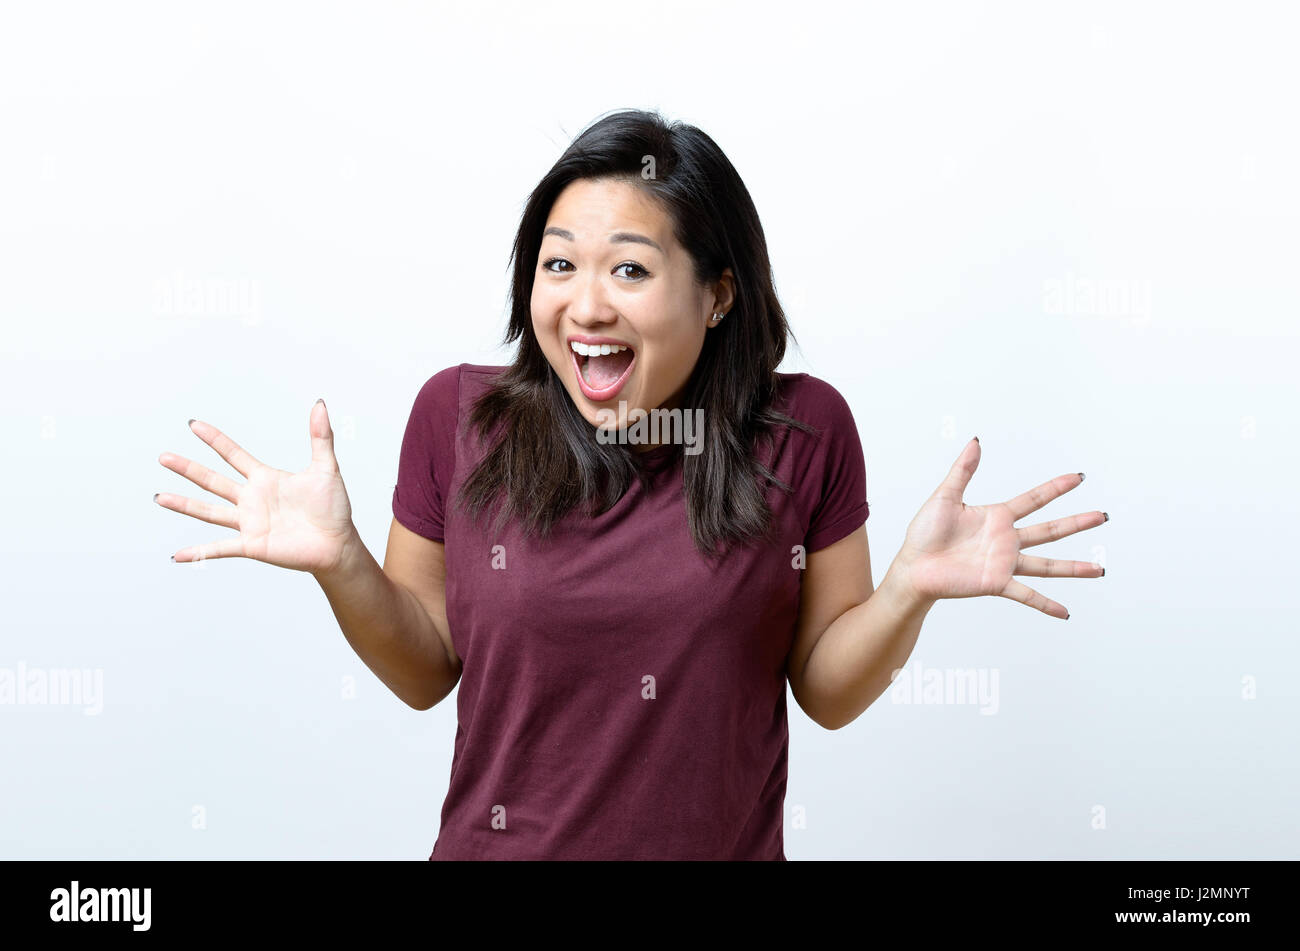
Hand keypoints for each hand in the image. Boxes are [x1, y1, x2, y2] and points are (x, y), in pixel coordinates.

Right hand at [155, 399, 357, 575]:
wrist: (339, 545)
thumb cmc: (334, 509)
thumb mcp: (326, 468)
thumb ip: (320, 437)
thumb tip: (320, 404)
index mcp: (265, 479)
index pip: (234, 455)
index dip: (215, 440)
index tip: (194, 425)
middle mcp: (252, 499)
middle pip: (213, 480)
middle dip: (188, 469)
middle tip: (163, 457)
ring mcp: (249, 523)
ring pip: (209, 511)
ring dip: (183, 505)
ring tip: (159, 497)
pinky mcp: (252, 545)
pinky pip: (220, 549)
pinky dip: (200, 553)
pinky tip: (178, 556)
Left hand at [891, 437, 1105, 618]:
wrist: (913, 566)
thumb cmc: (924, 533)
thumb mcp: (945, 497)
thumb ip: (962, 470)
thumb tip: (975, 441)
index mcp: (997, 517)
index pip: (1034, 499)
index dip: (1056, 488)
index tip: (1079, 477)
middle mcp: (1006, 540)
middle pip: (1050, 530)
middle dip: (1077, 523)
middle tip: (1102, 516)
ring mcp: (1004, 563)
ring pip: (1047, 565)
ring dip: (1074, 568)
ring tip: (1098, 570)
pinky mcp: (996, 583)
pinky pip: (1026, 595)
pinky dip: (1045, 604)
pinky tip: (1065, 613)